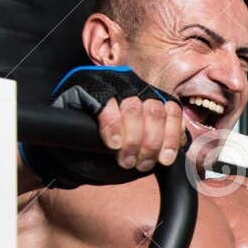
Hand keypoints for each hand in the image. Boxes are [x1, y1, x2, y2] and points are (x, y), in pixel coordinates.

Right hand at [35, 66, 188, 188]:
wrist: (64, 151)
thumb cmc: (103, 150)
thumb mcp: (138, 147)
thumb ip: (160, 142)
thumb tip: (183, 145)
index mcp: (148, 97)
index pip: (171, 110)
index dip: (172, 136)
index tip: (164, 160)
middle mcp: (131, 86)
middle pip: (154, 110)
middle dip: (150, 143)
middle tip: (139, 163)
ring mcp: (108, 83)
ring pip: (133, 107)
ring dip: (133, 140)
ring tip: (124, 159)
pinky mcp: (85, 87)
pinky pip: (106, 104)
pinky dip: (113, 127)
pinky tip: (113, 144)